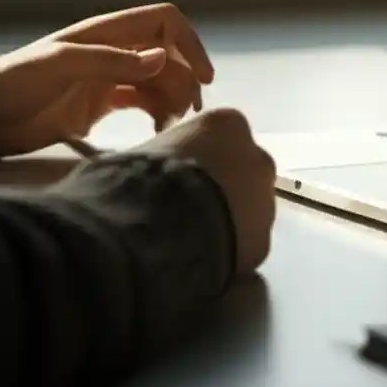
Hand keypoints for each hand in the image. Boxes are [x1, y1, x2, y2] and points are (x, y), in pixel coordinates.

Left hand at [0, 3, 214, 156]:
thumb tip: (161, 57)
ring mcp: (112, 77)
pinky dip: (159, 114)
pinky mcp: (105, 103)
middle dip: (185, 82)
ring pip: (162, 82)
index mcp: (109, 32)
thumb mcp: (62, 64)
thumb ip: (111, 60)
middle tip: (185, 113)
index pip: (165, 22)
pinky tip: (158, 131)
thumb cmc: (20, 82)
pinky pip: (146, 103)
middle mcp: (117, 51)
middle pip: (171, 57)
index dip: (190, 44)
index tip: (202, 77)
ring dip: (174, 101)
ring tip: (170, 127)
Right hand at [132, 108, 275, 273]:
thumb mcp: (129, 157)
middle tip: (182, 207)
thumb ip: (144, 159)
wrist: (156, 235)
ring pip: (248, 210)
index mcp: (227, 124)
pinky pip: (244, 246)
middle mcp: (258, 158)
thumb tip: (120, 170)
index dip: (191, 156)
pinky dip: (227, 252)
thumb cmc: (137, 183)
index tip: (168, 173)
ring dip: (226, 220)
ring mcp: (267, 202)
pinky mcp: (263, 243)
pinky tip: (198, 261)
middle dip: (218, 187)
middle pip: (240, 171)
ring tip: (188, 239)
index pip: (215, 134)